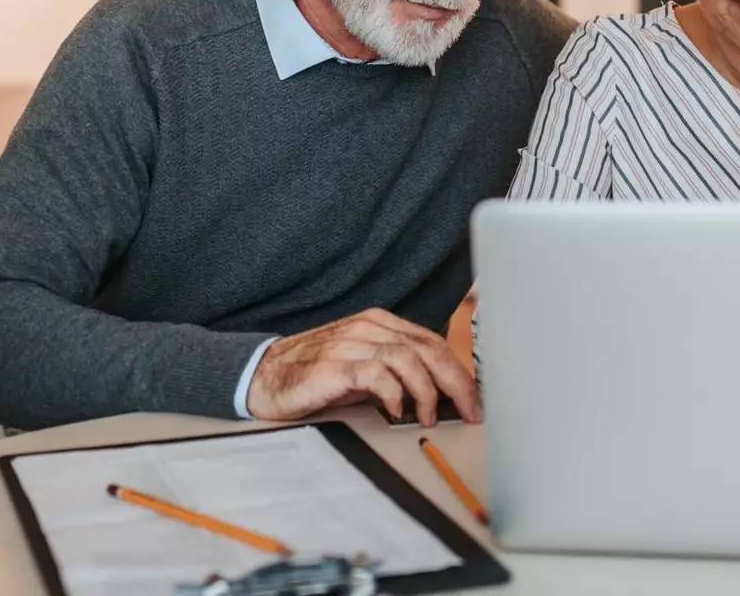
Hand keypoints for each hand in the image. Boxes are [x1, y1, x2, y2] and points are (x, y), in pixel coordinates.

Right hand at [246, 308, 481, 426]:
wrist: (264, 375)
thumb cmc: (317, 375)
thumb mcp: (364, 370)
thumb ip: (397, 374)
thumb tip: (440, 395)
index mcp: (380, 324)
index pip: (432, 343)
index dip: (459, 372)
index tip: (475, 399)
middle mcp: (369, 327)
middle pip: (427, 349)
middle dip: (456, 382)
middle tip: (470, 410)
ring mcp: (351, 342)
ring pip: (407, 358)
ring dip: (426, 391)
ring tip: (428, 416)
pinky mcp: (335, 364)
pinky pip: (376, 373)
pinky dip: (394, 393)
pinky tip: (396, 410)